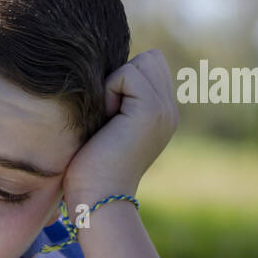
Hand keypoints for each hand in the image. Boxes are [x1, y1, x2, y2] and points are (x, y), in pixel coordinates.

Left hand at [62, 49, 178, 203]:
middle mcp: (169, 110)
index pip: (150, 65)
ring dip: (114, 85)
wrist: (98, 199)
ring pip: (139, 62)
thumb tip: (103, 71)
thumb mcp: (106, 127)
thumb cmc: (89, 169)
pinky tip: (106, 122)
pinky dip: (109, 92)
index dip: (124, 78)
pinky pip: (127, 74)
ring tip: (107, 119)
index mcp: (161, 114)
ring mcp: (164, 110)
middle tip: (108, 114)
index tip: (109, 113)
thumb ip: (117, 99)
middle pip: (149, 58)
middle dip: (122, 77)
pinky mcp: (151, 110)